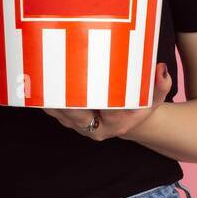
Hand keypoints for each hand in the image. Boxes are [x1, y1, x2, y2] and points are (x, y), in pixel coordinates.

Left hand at [41, 63, 172, 140]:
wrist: (127, 122)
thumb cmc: (139, 105)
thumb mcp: (154, 96)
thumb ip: (161, 84)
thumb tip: (160, 69)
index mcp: (118, 123)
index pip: (105, 109)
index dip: (93, 94)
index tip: (83, 74)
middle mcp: (96, 128)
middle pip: (75, 112)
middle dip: (64, 95)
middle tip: (54, 70)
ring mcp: (80, 127)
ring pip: (60, 113)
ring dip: (49, 95)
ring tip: (40, 71)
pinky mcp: (68, 122)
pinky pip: (53, 111)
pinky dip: (44, 96)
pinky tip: (36, 80)